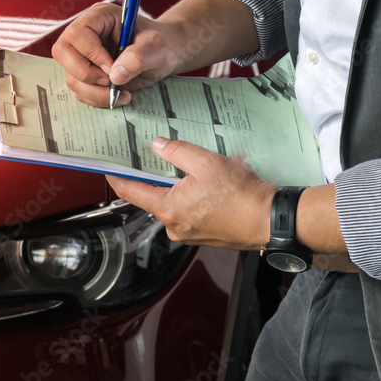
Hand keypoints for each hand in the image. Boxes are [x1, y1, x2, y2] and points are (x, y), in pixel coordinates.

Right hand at [51, 2, 184, 107]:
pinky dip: (97, 98)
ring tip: (122, 92)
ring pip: (71, 76)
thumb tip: (114, 76)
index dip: (90, 54)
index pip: (77, 34)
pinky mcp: (87, 72)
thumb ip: (137, 57)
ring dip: (94, 91)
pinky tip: (118, 95)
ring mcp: (84, 54)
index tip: (112, 68)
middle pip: (63, 53)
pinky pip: (80, 90)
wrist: (166, 54)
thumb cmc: (162, 43)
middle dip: (86, 74)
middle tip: (110, 82)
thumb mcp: (155, 47)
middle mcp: (86, 35)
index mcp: (99, 17)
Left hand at [105, 137, 276, 250]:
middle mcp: (174, 225)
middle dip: (152, 177)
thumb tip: (158, 145)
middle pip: (152, 197)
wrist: (272, 220)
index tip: (108, 166)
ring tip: (188, 168)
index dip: (117, 177)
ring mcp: (189, 233)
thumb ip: (177, 151)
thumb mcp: (206, 162)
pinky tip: (205, 185)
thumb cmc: (242, 196)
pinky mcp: (204, 234)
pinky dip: (191, 198)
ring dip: (176, 187)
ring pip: (172, 204)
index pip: (130, 192)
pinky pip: (189, 212)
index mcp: (168, 209)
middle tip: (151, 157)